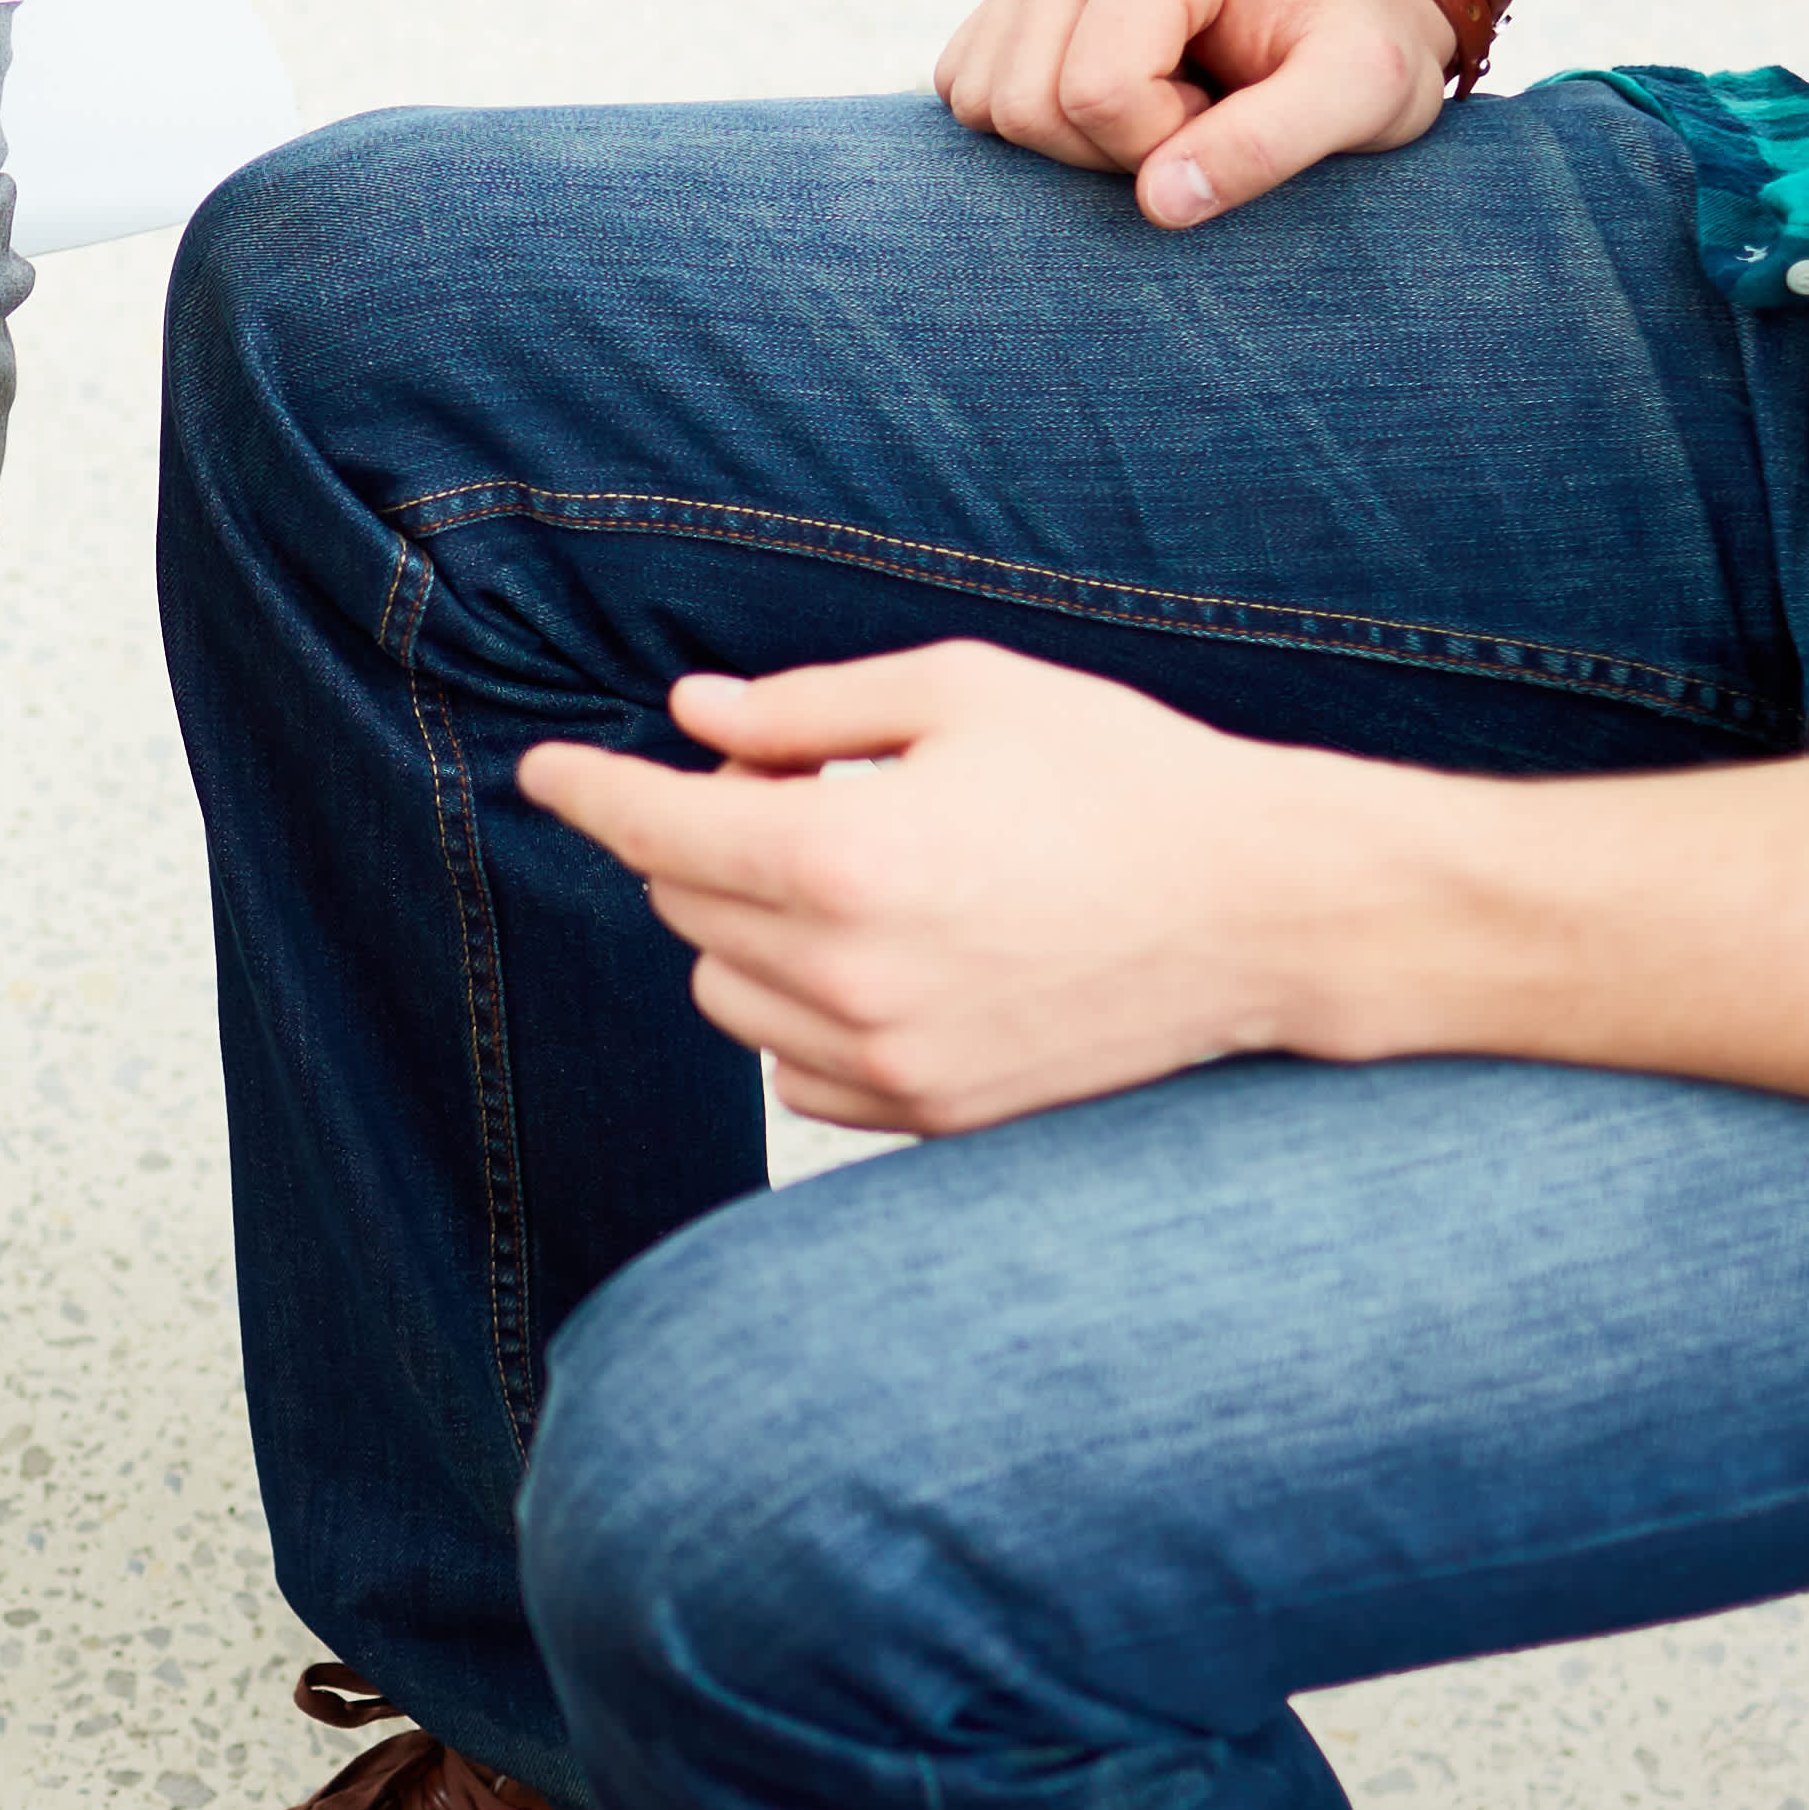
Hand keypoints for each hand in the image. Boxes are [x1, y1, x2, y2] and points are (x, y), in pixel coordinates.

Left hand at [517, 644, 1402, 1133]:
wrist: (1263, 911)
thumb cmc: (1123, 779)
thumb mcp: (964, 695)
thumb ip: (807, 709)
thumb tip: (693, 715)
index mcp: (846, 859)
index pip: (655, 829)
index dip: (587, 792)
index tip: (545, 770)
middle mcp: (849, 976)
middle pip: (684, 905)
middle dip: (706, 837)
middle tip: (798, 785)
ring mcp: (887, 1061)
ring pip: (723, 994)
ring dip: (746, 929)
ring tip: (856, 871)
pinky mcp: (927, 1114)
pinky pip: (791, 1067)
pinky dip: (800, 1009)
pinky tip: (886, 953)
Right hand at [933, 0, 1455, 226]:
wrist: (1346, 5)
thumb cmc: (1362, 46)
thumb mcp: (1361, 95)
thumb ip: (1269, 145)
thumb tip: (1159, 201)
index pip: (1095, 90)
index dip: (1155, 144)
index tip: (1224, 116)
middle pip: (1024, 103)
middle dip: (1107, 148)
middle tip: (1193, 117)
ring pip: (982, 105)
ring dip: (1069, 142)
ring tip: (1159, 106)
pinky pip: (963, 94)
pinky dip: (1029, 129)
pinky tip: (1110, 103)